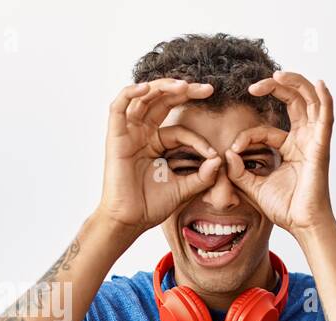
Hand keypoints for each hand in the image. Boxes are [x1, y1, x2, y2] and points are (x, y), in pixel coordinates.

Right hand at [96, 79, 223, 235]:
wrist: (130, 220)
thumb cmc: (152, 205)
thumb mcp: (184, 188)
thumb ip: (203, 175)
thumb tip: (220, 160)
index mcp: (156, 144)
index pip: (180, 130)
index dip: (198, 139)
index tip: (214, 155)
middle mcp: (142, 134)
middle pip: (162, 102)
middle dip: (185, 92)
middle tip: (209, 88)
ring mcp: (128, 132)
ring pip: (143, 97)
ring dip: (163, 87)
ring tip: (184, 86)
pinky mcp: (115, 135)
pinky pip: (119, 106)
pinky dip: (130, 93)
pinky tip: (147, 88)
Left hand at [225, 71, 334, 236]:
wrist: (302, 224)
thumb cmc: (285, 209)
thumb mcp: (253, 186)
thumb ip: (238, 170)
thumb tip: (227, 153)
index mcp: (291, 148)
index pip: (267, 129)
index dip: (247, 135)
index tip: (234, 150)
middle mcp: (305, 141)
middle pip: (294, 102)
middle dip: (276, 88)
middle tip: (254, 86)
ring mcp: (314, 142)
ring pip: (309, 102)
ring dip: (295, 84)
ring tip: (278, 74)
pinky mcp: (321, 146)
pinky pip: (325, 117)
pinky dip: (324, 99)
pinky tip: (320, 84)